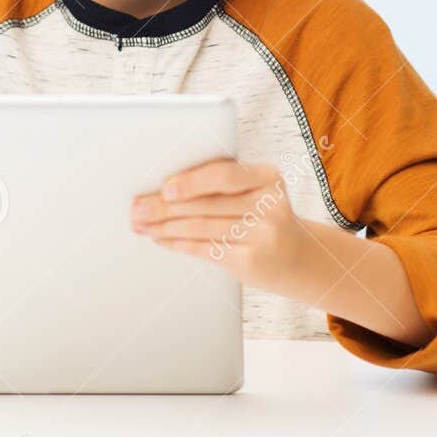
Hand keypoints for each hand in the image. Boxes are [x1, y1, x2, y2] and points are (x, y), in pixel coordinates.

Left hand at [130, 159, 304, 290]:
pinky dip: (177, 243)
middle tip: (137, 207)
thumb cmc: (265, 217)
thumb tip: (164, 186)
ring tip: (141, 224)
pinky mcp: (250, 261)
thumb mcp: (257, 192)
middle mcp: (268, 205)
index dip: (192, 182)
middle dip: (165, 206)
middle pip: (206, 204)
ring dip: (164, 226)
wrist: (299, 257)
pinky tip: (161, 238)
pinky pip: (204, 249)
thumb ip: (222, 184)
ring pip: (200, 227)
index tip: (165, 187)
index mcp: (268, 177)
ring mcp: (261, 235)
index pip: (225, 175)